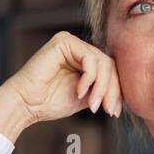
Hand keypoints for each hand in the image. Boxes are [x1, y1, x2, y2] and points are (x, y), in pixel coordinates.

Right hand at [5, 30, 123, 124]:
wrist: (26, 104)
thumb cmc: (50, 103)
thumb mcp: (86, 98)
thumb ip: (102, 90)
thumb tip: (126, 94)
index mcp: (84, 60)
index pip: (110, 71)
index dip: (116, 91)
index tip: (114, 112)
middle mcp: (78, 48)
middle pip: (109, 65)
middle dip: (111, 90)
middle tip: (108, 110)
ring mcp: (71, 43)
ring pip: (102, 62)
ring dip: (102, 87)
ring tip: (93, 105)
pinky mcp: (64, 41)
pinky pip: (89, 57)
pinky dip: (90, 77)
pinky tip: (80, 92)